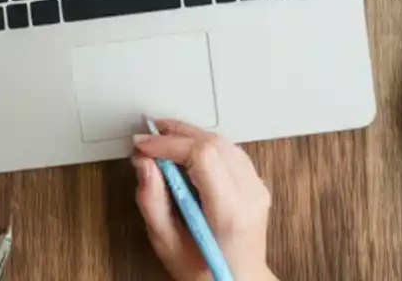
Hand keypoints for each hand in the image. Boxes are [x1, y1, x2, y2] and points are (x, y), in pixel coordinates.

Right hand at [132, 120, 276, 280]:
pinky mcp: (256, 184)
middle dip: (175, 134)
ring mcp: (257, 188)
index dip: (169, 143)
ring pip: (222, 141)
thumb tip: (143, 164)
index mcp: (229, 213)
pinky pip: (230, 151)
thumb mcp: (167, 243)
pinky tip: (184, 150)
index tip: (144, 146)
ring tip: (162, 139)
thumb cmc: (204, 272)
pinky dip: (203, 144)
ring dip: (189, 135)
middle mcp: (250, 195)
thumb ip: (152, 201)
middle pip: (213, 142)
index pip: (203, 155)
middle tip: (147, 139)